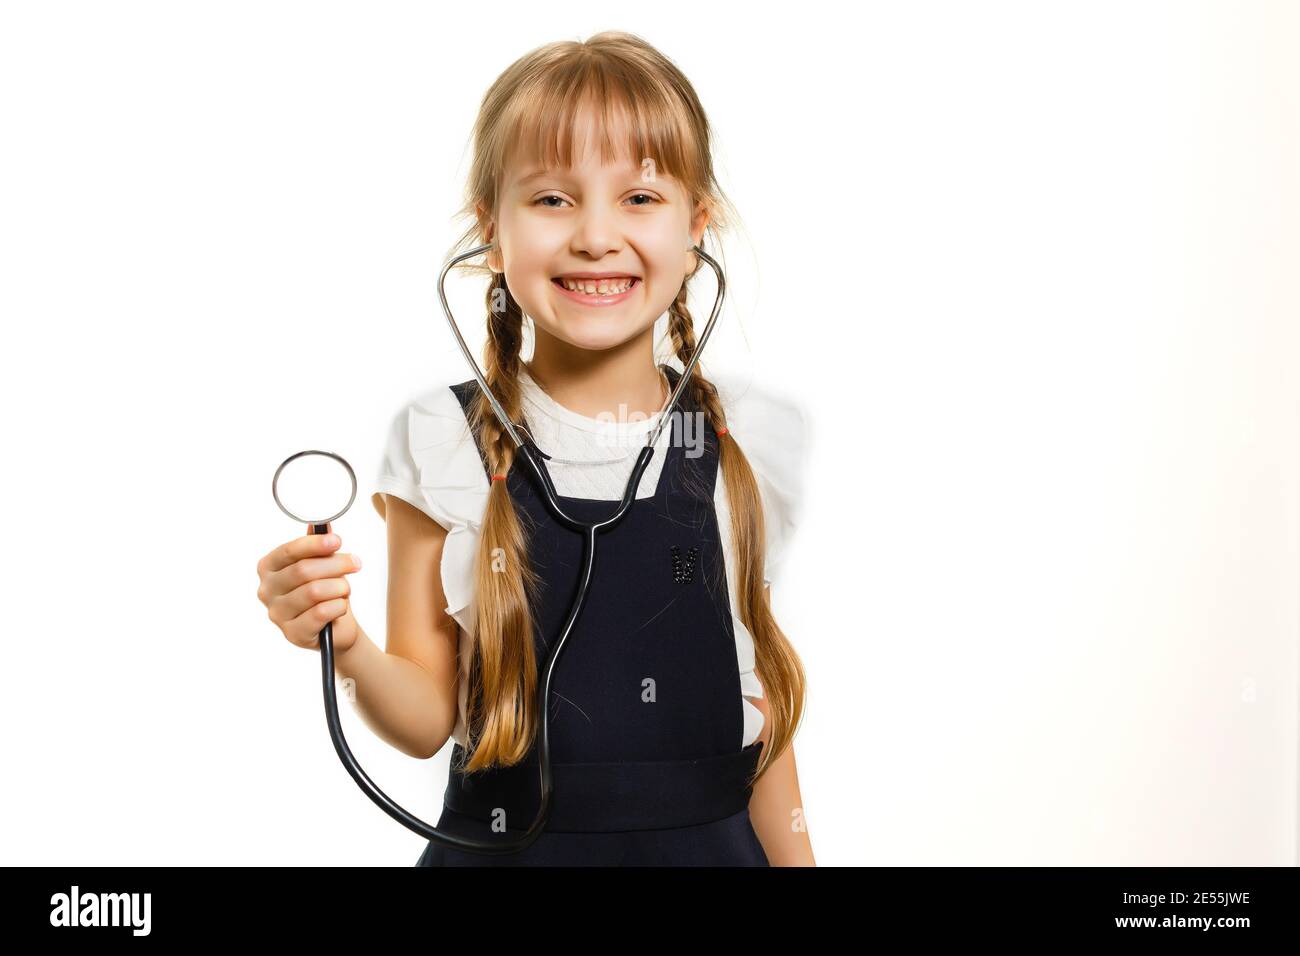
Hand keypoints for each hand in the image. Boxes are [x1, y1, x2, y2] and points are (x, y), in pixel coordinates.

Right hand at [256, 524, 362, 654]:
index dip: (314, 544)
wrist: (336, 627)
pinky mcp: (293, 634)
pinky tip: (340, 606)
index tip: (337, 540)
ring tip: (345, 589)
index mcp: (268, 567)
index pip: (288, 551)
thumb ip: (320, 544)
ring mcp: (277, 614)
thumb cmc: (326, 590)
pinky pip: (321, 613)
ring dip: (339, 587)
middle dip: (335, 564)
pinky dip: (338, 606)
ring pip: (314, 592)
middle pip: (303, 570)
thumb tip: (323, 523)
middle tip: (355, 563)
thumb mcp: (323, 563)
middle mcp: (266, 591)